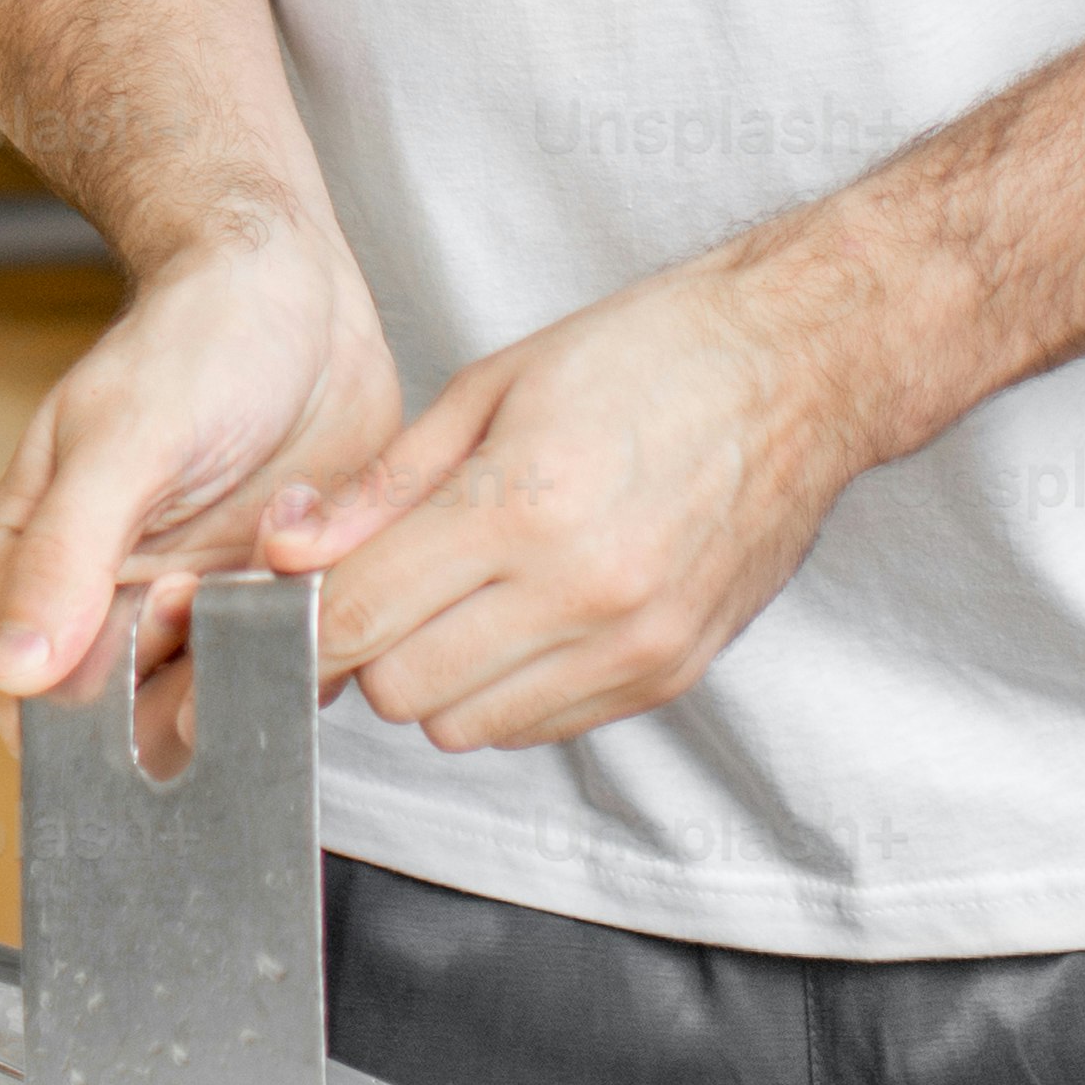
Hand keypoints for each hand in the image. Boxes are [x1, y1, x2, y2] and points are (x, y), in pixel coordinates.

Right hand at [0, 199, 404, 727]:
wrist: (295, 293)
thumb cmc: (190, 340)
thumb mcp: (122, 440)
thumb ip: (65, 556)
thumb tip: (12, 669)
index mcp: (45, 568)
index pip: (44, 704)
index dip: (104, 699)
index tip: (165, 615)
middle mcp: (119, 603)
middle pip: (143, 717)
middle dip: (200, 667)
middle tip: (231, 569)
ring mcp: (202, 609)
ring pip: (228, 699)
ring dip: (266, 647)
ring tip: (280, 541)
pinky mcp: (275, 604)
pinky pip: (300, 664)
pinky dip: (322, 629)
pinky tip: (321, 544)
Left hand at [262, 239, 933, 751]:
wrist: (799, 369)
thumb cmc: (646, 355)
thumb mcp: (491, 387)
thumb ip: (381, 486)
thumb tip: (285, 549)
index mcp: (525, 504)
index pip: (362, 614)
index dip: (307, 614)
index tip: (298, 595)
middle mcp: (583, 592)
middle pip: (401, 688)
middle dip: (369, 646)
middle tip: (382, 586)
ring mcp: (634, 646)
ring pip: (464, 728)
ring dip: (435, 677)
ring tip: (460, 598)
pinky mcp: (670, 674)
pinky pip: (539, 726)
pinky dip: (506, 690)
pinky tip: (523, 617)